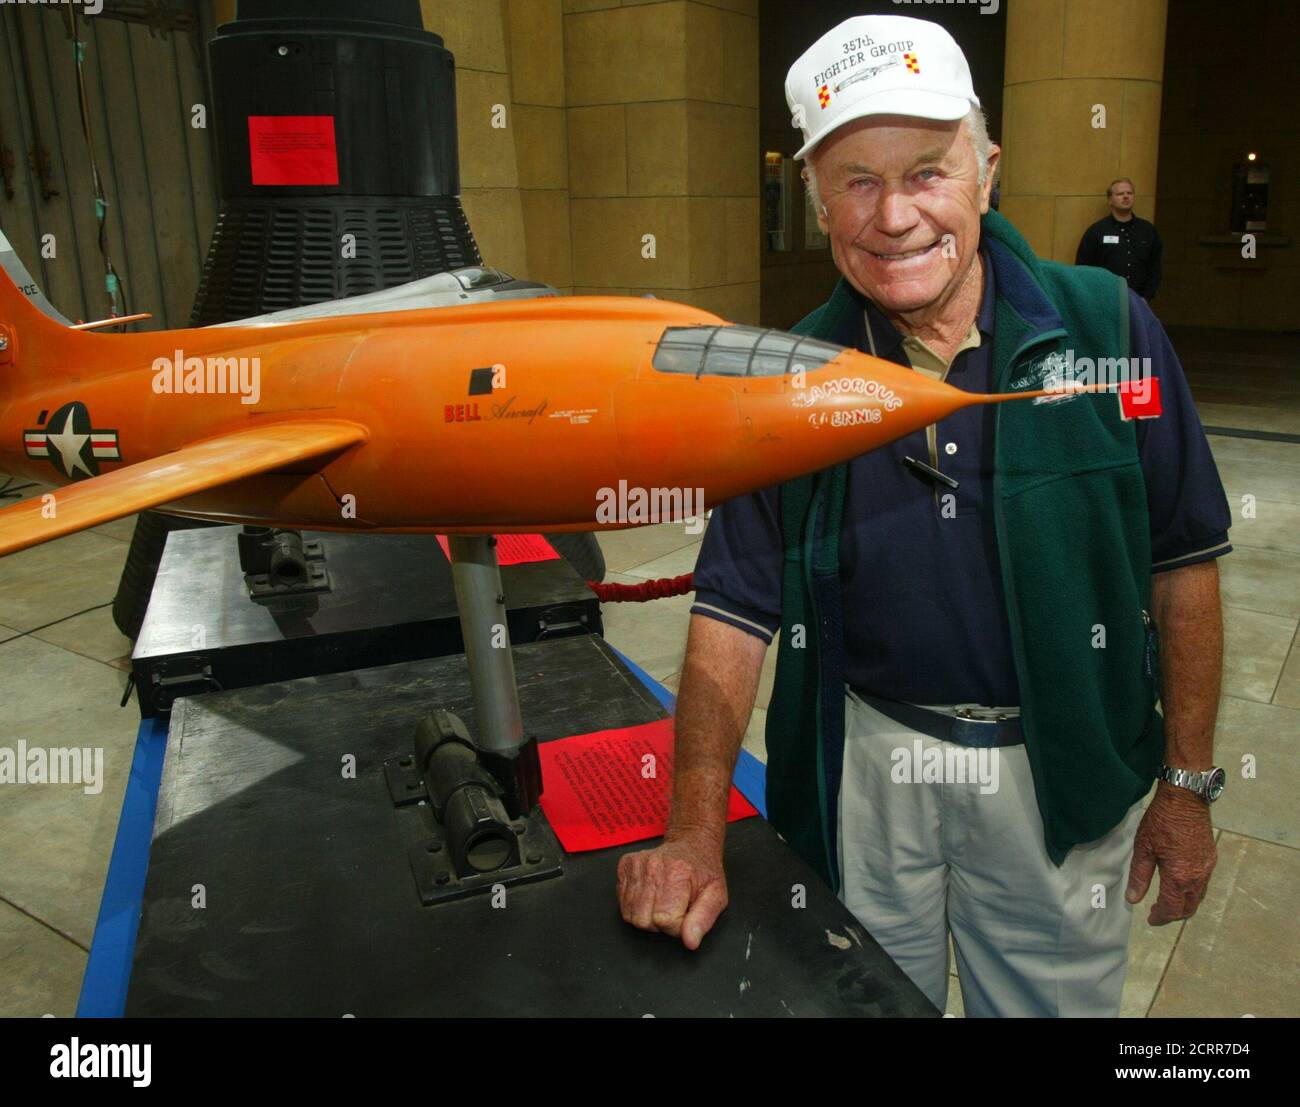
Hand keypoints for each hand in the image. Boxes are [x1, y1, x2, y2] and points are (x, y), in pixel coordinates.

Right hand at [617, 832, 727, 949]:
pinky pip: (622, 903)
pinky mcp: (625, 865)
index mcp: (678, 873)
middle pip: (644, 920)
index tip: (685, 913)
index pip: (665, 920)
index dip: (677, 926)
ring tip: (662, 901)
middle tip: (673, 907)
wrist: (691, 844)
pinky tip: (650, 895)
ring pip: (631, 915)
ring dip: (647, 916)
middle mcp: (653, 867)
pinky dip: (635, 906)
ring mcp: (636, 864)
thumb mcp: (716, 896)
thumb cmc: (703, 871)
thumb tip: (690, 941)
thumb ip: (703, 920)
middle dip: (660, 923)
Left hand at [1125, 782, 1216, 924]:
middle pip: (1188, 907)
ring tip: (1167, 901)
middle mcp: (1197, 877)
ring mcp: (1207, 868)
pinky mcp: (1211, 858)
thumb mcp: (1143, 847)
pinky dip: (1192, 891)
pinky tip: (1180, 884)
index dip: (1161, 917)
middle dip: (1174, 914)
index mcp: (1179, 877)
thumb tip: (1134, 899)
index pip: (1172, 908)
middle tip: (1158, 913)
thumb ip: (1139, 876)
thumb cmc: (1161, 821)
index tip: (1151, 920)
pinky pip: (1203, 883)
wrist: (1186, 799)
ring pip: (1198, 896)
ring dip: (1184, 903)